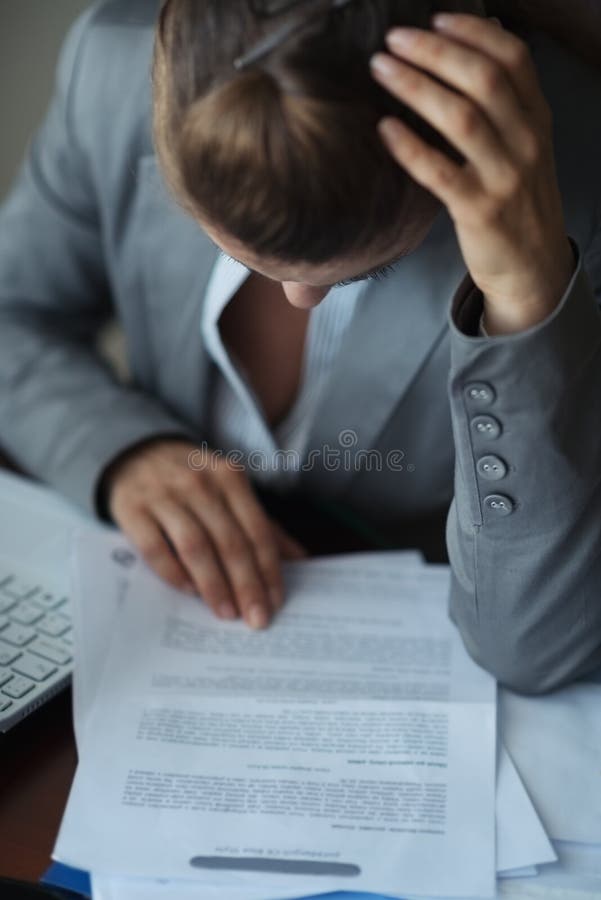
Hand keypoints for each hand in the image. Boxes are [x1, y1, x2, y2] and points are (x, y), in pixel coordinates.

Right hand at [104, 438, 305, 627]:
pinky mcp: (132, 510)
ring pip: (195, 546)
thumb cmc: (194, 481)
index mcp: (230, 478)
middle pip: (229, 541)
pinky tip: (189, 592)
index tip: (275, 602)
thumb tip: (299, 561)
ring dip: (214, 584)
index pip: (257, 530)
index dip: (268, 570)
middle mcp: (199, 483)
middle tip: (255, 618)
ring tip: (226, 612)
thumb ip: (263, 525)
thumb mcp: (231, 491)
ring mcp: (163, 495)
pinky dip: (174, 573)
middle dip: (246, 584)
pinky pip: (155, 548)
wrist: (137, 453)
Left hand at [370, 14, 575, 334]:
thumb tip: (467, 52)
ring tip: (381, 69)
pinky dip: (410, 147)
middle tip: (392, 39)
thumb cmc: (517, 202)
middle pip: (483, 79)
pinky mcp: (479, 211)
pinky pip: (440, 173)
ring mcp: (504, 177)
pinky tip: (384, 129)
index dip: (472, 31)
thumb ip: (504, 105)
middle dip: (434, 52)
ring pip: (462, 118)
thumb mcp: (524, 148)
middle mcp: (526, 142)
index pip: (512, 58)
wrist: (532, 268)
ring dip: (417, 87)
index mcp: (536, 119)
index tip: (433, 18)